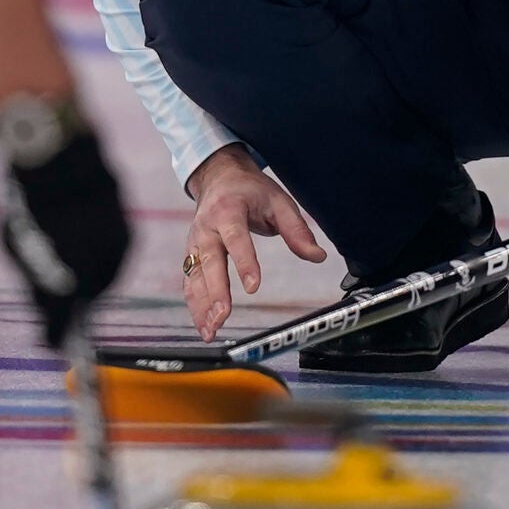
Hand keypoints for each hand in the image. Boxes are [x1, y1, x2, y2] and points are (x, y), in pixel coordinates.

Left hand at [0, 129, 129, 349]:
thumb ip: (33, 281)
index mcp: (66, 283)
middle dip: (73, 303)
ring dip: (90, 279)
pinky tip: (86, 245)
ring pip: (105, 279)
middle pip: (87, 301)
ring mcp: (117, 256)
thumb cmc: (28, 203)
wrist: (60, 157)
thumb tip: (43, 305)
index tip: (49, 342)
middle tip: (59, 300)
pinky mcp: (129, 237)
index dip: (53, 334)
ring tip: (73, 268)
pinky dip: (101, 257)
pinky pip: (115, 259)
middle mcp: (98, 275)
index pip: (60, 324)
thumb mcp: (16, 247)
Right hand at [182, 145, 325, 339]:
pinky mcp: (191, 256)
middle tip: (223, 315)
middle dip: (216, 291)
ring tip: (211, 331)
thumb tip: (317, 256)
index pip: (236, 238)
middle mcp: (207, 228)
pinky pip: (191, 283)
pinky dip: (195, 306)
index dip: (244, 262)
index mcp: (228, 210)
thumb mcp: (278, 201)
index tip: (253, 286)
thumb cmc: (249, 190)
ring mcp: (195, 243)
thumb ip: (297, 230)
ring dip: (201, 306)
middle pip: (210, 262)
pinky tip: (203, 325)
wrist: (218, 178)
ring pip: (195, 277)